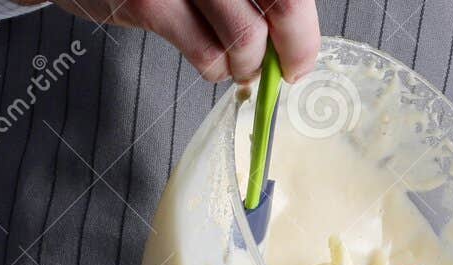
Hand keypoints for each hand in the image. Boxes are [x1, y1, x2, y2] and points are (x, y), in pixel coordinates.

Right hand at [29, 0, 321, 82]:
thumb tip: (294, 29)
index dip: (304, 26)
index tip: (302, 51)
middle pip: (284, 2)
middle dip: (292, 48)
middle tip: (287, 70)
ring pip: (247, 37)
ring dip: (247, 66)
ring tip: (237, 65)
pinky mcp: (148, 1)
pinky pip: (206, 53)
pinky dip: (215, 69)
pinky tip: (209, 60)